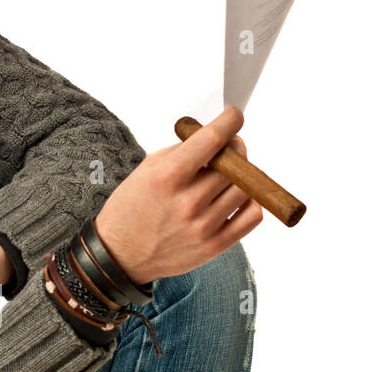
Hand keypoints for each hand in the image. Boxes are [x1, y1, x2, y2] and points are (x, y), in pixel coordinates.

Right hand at [93, 107, 260, 284]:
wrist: (120, 255)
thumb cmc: (131, 209)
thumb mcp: (147, 170)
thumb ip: (181, 151)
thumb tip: (214, 136)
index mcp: (168, 177)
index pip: (212, 139)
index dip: (230, 121)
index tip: (234, 117)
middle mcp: (188, 201)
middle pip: (234, 162)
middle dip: (235, 148)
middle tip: (228, 150)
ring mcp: (203, 226)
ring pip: (246, 187)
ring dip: (241, 176)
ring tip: (227, 177)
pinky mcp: (213, 246)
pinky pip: (252, 216)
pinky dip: (250, 202)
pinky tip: (234, 199)